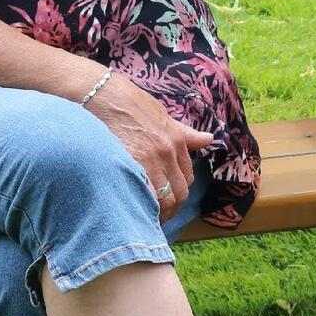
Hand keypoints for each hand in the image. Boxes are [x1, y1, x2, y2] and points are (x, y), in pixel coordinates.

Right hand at [85, 71, 215, 219]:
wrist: (107, 96)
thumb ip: (185, 133)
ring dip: (160, 213)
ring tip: (148, 219)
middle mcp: (167, 152)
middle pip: (179, 192)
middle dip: (172, 208)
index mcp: (177, 141)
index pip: (187, 178)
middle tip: (160, 218)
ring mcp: (150, 159)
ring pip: (165, 198)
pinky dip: (144, 207)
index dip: (179, 193)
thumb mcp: (164, 117)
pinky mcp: (131, 164)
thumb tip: (209, 139)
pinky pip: (145, 195)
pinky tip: (136, 211)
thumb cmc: (133, 105)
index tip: (171, 202)